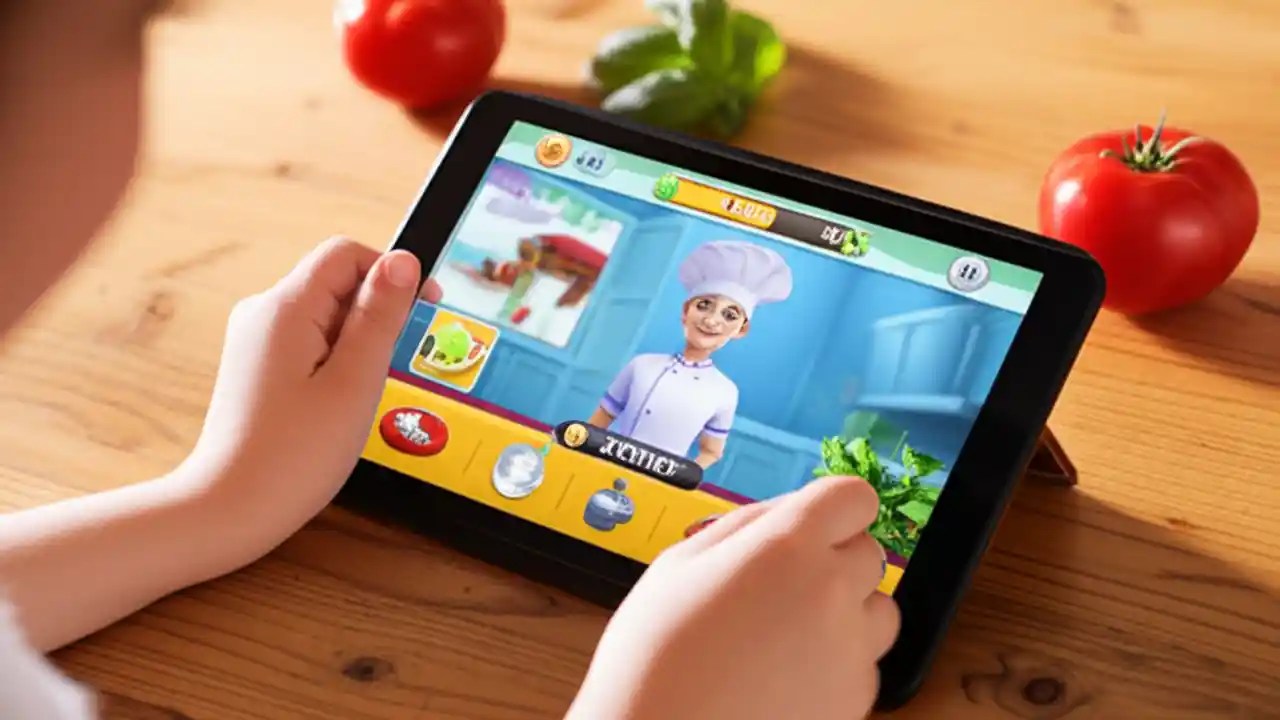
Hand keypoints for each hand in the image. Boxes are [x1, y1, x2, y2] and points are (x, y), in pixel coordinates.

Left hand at [183, 237, 439, 553]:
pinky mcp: (256, 366)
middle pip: (337, 283)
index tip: (425, 308)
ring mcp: (255, 340)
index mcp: (286, 308)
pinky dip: (335, 363)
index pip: (347, 254)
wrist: (229, 509)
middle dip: (375, 316)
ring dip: (357, 344)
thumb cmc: (294, 456)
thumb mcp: (356, 382)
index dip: (392, 272)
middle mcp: (263, 313)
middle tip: (387, 370)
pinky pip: (309, 342)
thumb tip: (403, 261)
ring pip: (325, 316)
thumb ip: (381, 316)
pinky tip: (335, 405)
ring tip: (356, 396)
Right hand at [566, 476, 897, 719]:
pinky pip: (867, 665)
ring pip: (880, 611)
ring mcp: (850, 651)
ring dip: (848, 612)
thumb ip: (745, 525)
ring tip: (788, 633)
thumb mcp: (679, 564)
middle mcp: (832, 592)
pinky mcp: (855, 701)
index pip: (854, 497)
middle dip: (834, 559)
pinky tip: (787, 674)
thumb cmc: (653, 657)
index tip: (812, 524)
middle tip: (780, 585)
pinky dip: (840, 664)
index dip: (831, 509)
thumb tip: (786, 511)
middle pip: (870, 553)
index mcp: (788, 546)